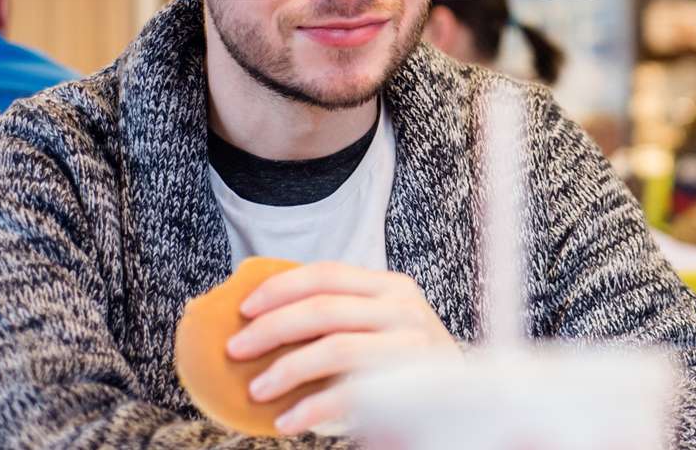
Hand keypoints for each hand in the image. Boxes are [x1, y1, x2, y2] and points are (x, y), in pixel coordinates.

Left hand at [226, 261, 460, 434]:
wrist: (460, 403)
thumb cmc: (403, 365)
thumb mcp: (378, 327)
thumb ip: (339, 316)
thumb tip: (261, 317)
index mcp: (391, 287)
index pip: (327, 273)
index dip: (280, 288)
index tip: (244, 308)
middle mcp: (402, 309)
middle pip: (323, 308)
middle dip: (271, 328)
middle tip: (235, 349)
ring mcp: (409, 345)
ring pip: (334, 347)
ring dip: (286, 369)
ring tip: (256, 389)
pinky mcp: (411, 384)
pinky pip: (349, 393)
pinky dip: (311, 408)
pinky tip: (287, 421)